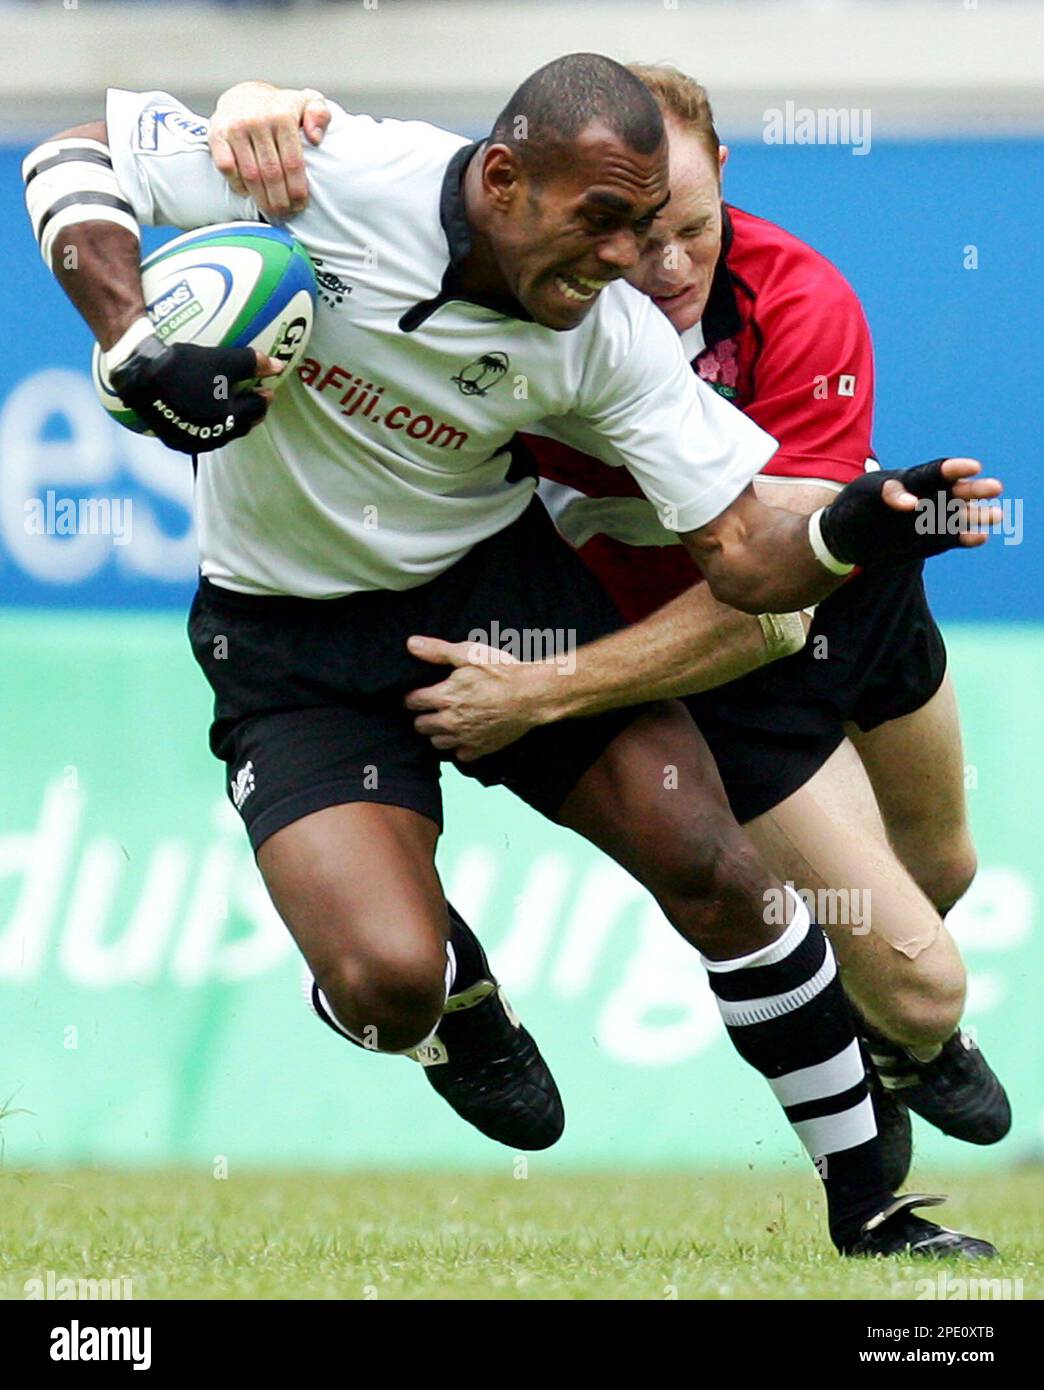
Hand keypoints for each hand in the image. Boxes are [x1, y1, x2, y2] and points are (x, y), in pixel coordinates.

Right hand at [111, 339, 282, 453]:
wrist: (140, 374)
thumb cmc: (184, 366)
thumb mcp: (222, 359)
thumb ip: (252, 362)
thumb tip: (279, 366)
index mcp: (229, 420)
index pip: (255, 410)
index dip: (263, 399)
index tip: (266, 390)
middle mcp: (212, 437)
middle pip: (239, 426)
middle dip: (249, 414)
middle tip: (253, 401)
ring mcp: (191, 441)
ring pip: (218, 433)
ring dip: (227, 421)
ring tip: (228, 408)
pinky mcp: (172, 439)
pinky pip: (195, 432)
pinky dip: (204, 423)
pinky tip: (202, 411)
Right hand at [210, 81, 329, 217]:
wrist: (243, 95)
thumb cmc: (280, 108)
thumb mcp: (307, 102)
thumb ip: (320, 115)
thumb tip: (316, 138)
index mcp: (282, 115)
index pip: (293, 162)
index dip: (297, 189)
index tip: (301, 205)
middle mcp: (257, 120)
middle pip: (272, 173)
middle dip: (281, 200)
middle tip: (286, 214)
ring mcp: (235, 128)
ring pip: (250, 175)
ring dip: (262, 199)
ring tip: (271, 211)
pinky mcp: (216, 134)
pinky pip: (227, 168)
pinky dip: (238, 185)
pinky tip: (248, 193)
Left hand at [403, 636, 550, 760]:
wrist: (532, 695)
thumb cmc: (502, 672)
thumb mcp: (469, 653)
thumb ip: (437, 651)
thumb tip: (411, 645)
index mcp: (443, 697)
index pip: (412, 702)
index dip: (413, 697)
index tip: (419, 693)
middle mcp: (450, 721)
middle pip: (420, 725)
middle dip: (424, 715)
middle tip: (434, 707)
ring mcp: (464, 738)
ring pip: (436, 743)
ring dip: (439, 733)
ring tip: (449, 721)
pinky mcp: (480, 749)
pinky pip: (459, 755)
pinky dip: (459, 746)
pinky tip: (466, 734)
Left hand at [820, 457, 1003, 567]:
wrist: (848, 536)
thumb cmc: (855, 505)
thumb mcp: (866, 494)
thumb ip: (888, 494)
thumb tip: (914, 503)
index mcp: (912, 480)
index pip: (936, 472)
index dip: (955, 469)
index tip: (974, 467)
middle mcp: (928, 497)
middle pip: (956, 491)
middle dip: (975, 490)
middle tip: (996, 488)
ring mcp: (932, 519)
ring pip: (960, 515)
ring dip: (978, 515)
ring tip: (997, 515)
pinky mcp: (932, 540)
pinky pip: (953, 538)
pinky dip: (966, 538)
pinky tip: (979, 537)